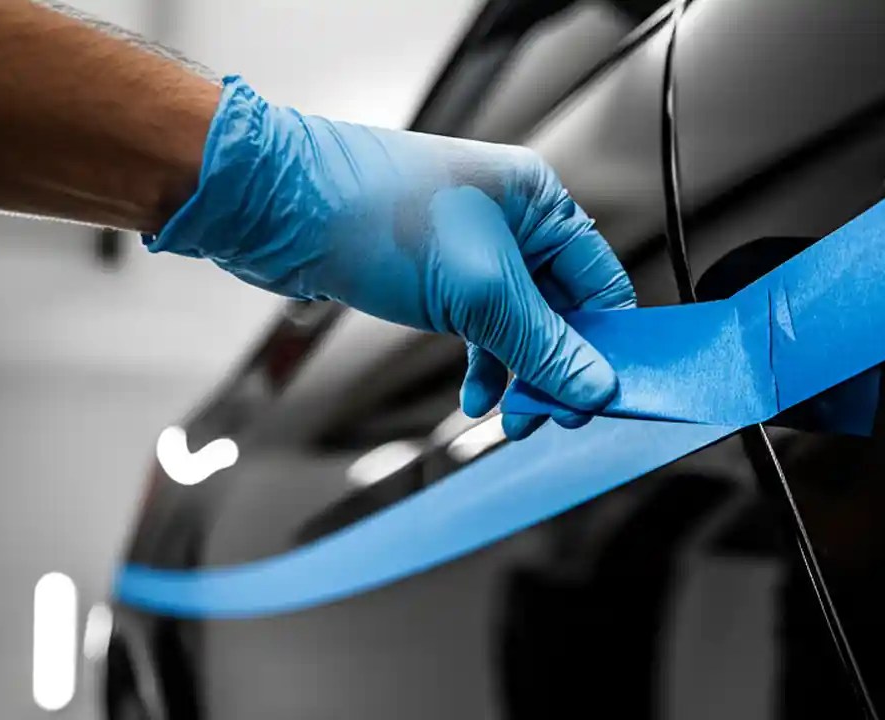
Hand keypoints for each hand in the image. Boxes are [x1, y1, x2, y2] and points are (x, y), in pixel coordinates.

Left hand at [147, 77, 635, 438]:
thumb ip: (542, 345)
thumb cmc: (372, 215)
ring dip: (520, 373)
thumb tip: (592, 383)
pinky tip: (476, 394)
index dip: (606, 344)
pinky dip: (484, 362)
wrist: (278, 205)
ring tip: (513, 416)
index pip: (600, 282)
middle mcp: (512, 219)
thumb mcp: (478, 293)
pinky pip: (481, 325)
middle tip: (552, 415)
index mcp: (539, 201)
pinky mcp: (437, 272)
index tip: (601, 394)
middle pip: (562, 308)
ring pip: (519, 323)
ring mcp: (473, 246)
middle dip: (557, 366)